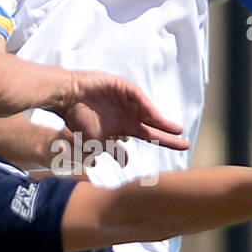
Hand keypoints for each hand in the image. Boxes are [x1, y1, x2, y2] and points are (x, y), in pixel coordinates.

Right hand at [60, 71, 189, 153]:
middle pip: (154, 124)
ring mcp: (127, 100)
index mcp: (125, 127)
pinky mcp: (123, 87)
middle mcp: (130, 114)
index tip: (180, 148)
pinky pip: (138, 98)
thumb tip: (124, 164)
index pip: (150, 136)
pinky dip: (146, 107)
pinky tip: (155, 115)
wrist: (67, 98)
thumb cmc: (78, 120)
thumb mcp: (95, 142)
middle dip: (168, 134)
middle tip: (185, 145)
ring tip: (175, 131)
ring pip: (148, 112)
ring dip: (161, 122)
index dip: (165, 142)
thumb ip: (111, 151)